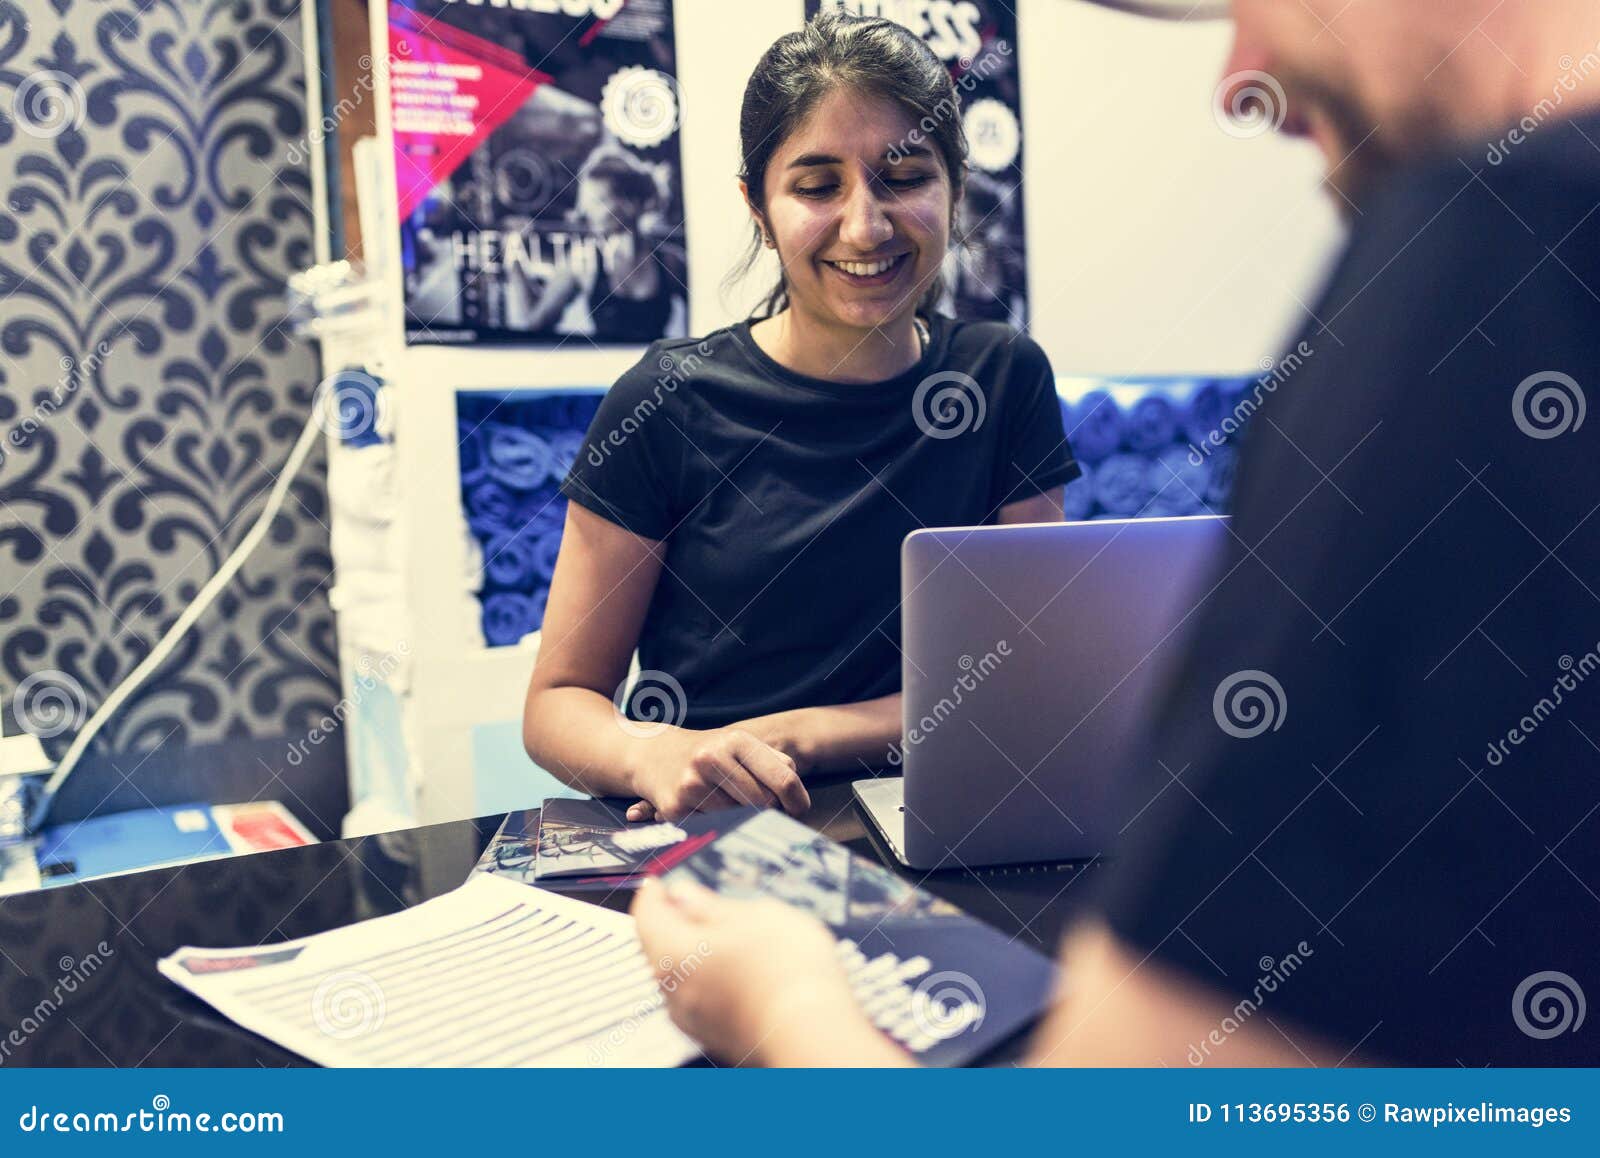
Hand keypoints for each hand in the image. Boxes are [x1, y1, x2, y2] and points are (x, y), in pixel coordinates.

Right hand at [626, 727, 809, 821]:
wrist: (654, 755)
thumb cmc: (711, 754)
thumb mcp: (742, 746)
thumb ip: (776, 764)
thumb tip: (799, 801)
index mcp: (736, 741)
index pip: (784, 779)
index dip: (798, 801)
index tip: (799, 811)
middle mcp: (712, 758)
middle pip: (764, 803)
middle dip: (768, 810)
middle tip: (760, 807)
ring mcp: (692, 784)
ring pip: (740, 819)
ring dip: (741, 818)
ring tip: (729, 803)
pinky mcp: (676, 808)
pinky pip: (714, 828)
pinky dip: (717, 824)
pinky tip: (707, 808)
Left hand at [632, 877, 875, 1065]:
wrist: (815, 1036)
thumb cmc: (788, 972)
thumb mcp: (755, 915)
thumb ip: (712, 905)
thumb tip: (685, 896)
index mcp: (673, 952)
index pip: (646, 915)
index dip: (653, 894)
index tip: (659, 884)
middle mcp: (673, 992)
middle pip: (659, 949)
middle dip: (674, 925)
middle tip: (693, 907)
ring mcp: (693, 1022)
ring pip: (682, 978)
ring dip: (695, 956)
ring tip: (727, 939)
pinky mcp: (717, 1040)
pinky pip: (703, 1002)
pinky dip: (712, 983)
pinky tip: (741, 973)